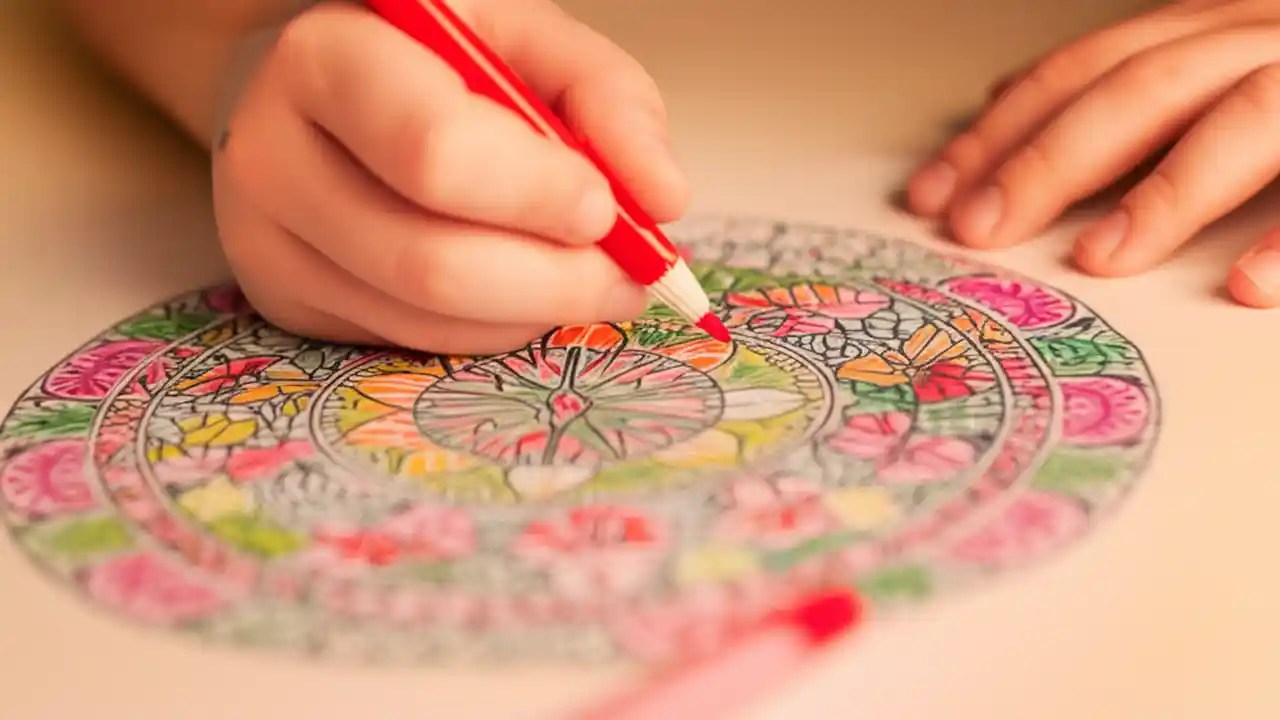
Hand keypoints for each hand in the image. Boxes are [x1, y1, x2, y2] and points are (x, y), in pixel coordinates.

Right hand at [213, 0, 687, 353]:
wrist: (324, 95)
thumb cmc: (438, 64)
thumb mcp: (525, 43)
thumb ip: (607, 98)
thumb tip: (664, 198)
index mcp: (329, 56)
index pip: (434, 151)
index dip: (536, 194)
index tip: (606, 209)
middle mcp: (272, 153)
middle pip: (430, 262)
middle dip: (556, 280)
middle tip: (628, 273)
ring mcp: (264, 239)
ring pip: (426, 318)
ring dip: (535, 312)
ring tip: (587, 277)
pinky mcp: (284, 300)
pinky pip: (410, 342)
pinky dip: (493, 329)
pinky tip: (522, 291)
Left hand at [905, 0, 1279, 307]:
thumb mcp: (1205, 61)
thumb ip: (1115, 87)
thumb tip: (1001, 96)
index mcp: (1207, 32)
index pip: (1084, 72)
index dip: (1002, 132)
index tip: (932, 195)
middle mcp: (1258, 39)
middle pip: (1144, 88)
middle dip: (1050, 159)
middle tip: (980, 228)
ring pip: (1246, 117)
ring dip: (1165, 193)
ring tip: (1098, 257)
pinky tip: (1247, 283)